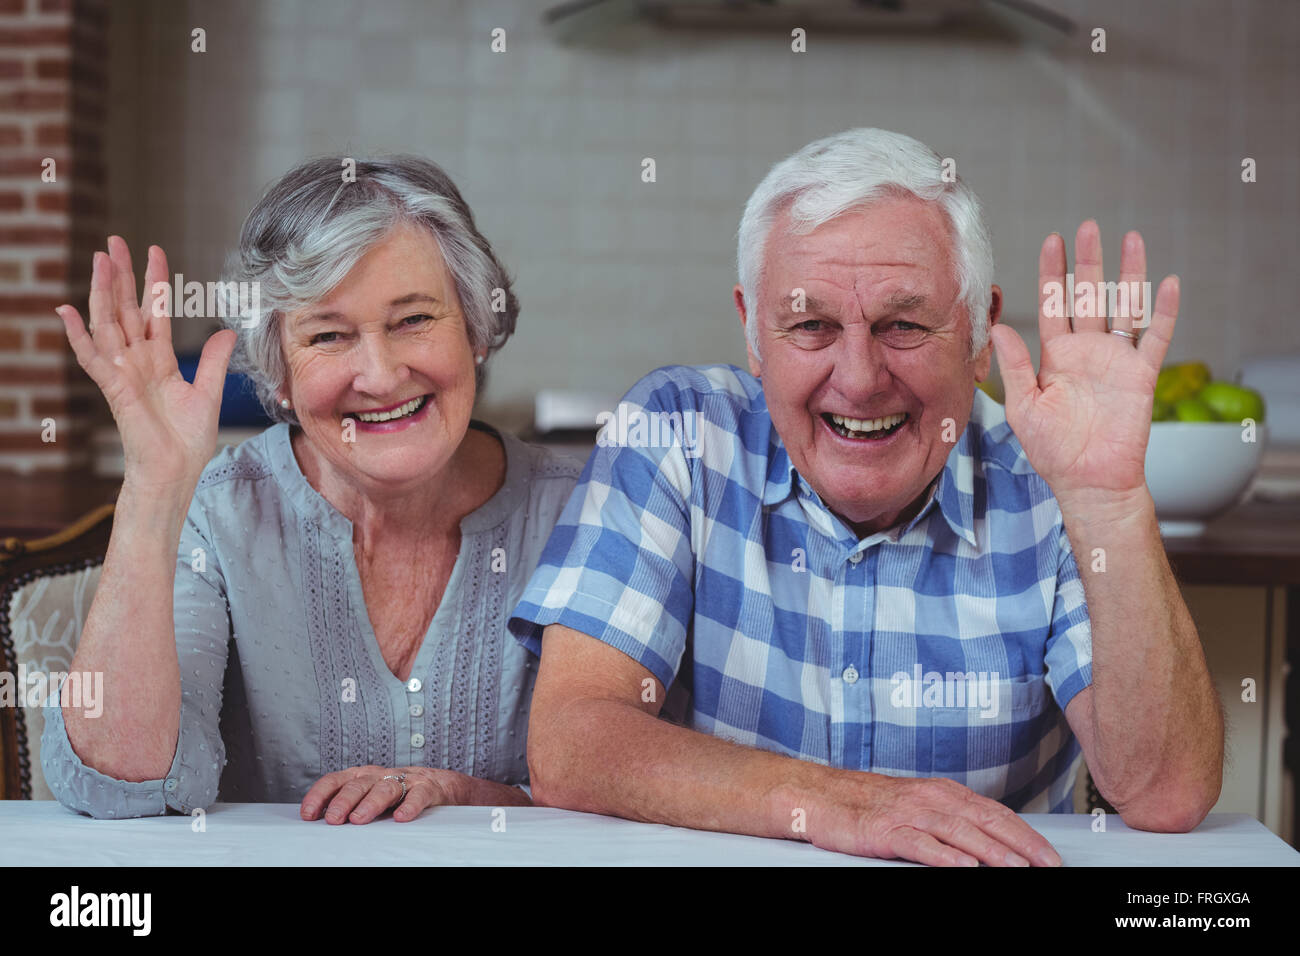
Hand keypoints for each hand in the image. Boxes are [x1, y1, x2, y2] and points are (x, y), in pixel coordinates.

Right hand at [56, 236, 236, 487]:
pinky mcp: (114, 389)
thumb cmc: (188, 440)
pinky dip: (78, 335)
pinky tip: (67, 310)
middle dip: (121, 276)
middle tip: (115, 242)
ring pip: (108, 324)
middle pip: (125, 309)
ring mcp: (123, 373)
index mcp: (159, 360)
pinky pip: (91, 358)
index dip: (154, 282)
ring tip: (99, 260)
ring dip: (101, 292)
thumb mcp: (209, 393)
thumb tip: (225, 331)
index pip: (154, 311)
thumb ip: (213, 361)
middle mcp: (137, 361)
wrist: (176, 471)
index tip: (153, 250)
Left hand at [300, 765, 465, 823]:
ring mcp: (404, 780)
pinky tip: (401, 818)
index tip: (308, 814)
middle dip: (344, 800)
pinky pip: (418, 795)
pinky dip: (409, 806)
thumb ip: (348, 806)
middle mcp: (380, 775)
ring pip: (386, 788)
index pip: (336, 780)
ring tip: (360, 819)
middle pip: (359, 783)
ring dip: (371, 803)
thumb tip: (318, 823)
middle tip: (333, 818)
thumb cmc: (397, 795)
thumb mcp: (369, 797)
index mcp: (362, 776)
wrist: (440, 785)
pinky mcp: (426, 788)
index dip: (320, 795)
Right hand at [809, 773, 1061, 865]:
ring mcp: (907, 813)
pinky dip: (942, 854)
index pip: (994, 813)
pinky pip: (917, 842)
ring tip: (1015, 867)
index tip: (1048, 855)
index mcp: (942, 793)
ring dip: (989, 850)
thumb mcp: (918, 806)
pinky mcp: (883, 829)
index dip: (1024, 834)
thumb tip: (990, 843)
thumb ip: (952, 820)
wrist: (820, 795)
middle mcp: (930, 798)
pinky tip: (961, 865)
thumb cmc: (867, 804)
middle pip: (983, 820)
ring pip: (957, 831)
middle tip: (1046, 864)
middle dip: (1020, 844)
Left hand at [991, 222, 1178, 503]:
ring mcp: (1116, 360)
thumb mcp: (1023, 406)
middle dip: (1089, 262)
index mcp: (1056, 356)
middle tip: (1088, 227)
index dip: (1052, 273)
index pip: (1053, 304)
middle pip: (1090, 296)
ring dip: (1129, 274)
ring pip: (1124, 307)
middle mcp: (1087, 351)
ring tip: (1131, 239)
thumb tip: (998, 327)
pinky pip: (1156, 338)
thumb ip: (1014, 366)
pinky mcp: (1141, 375)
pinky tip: (1167, 283)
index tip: (1051, 240)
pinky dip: (1163, 311)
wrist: (1087, 480)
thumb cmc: (1051, 449)